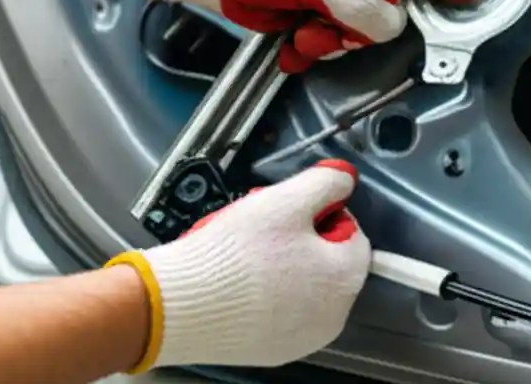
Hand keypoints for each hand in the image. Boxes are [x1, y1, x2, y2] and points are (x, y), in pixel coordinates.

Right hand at [107, 160, 370, 370]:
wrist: (179, 306)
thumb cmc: (236, 252)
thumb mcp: (285, 200)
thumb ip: (325, 183)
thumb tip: (346, 178)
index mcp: (345, 278)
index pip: (352, 232)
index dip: (320, 214)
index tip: (288, 211)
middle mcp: (334, 316)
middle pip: (328, 263)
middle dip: (301, 242)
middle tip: (264, 231)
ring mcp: (304, 339)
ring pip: (304, 288)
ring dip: (284, 268)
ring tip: (246, 256)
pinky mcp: (274, 352)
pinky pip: (281, 313)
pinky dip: (266, 296)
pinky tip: (236, 283)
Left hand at [132, 0, 477, 71]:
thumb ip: (355, 4)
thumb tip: (391, 25)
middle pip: (384, 7)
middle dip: (354, 27)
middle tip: (322, 27)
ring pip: (359, 28)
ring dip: (329, 40)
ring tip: (299, 32)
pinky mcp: (316, 6)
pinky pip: (334, 37)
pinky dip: (313, 46)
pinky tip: (291, 42)